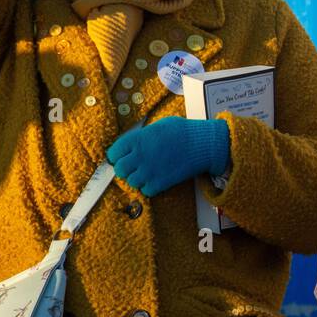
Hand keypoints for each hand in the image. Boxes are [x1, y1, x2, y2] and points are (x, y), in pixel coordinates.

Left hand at [107, 116, 229, 196]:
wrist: (203, 144)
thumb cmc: (183, 131)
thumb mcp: (158, 126)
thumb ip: (143, 136)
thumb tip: (133, 145)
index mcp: (137, 139)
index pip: (113, 153)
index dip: (117, 155)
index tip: (122, 156)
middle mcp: (140, 156)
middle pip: (120, 169)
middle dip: (126, 168)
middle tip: (134, 166)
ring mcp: (149, 170)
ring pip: (131, 182)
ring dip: (137, 178)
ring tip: (147, 172)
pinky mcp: (160, 182)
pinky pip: (145, 190)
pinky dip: (149, 187)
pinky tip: (156, 179)